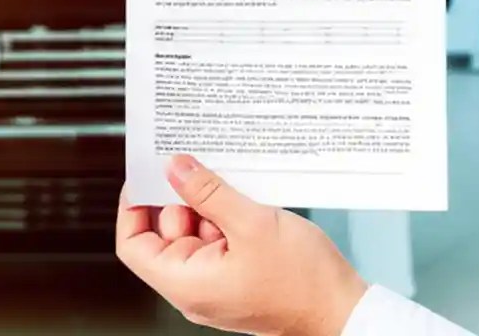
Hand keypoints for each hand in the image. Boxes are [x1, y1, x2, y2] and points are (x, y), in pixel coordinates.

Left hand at [116, 155, 365, 335]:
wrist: (346, 312)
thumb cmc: (304, 282)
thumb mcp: (252, 224)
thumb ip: (208, 193)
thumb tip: (174, 168)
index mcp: (187, 284)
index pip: (133, 246)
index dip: (132, 208)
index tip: (142, 177)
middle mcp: (195, 288)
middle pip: (163, 235)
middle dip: (178, 199)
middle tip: (193, 167)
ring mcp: (216, 284)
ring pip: (193, 234)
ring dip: (206, 206)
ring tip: (228, 184)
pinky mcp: (236, 278)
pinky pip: (217, 242)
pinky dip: (224, 219)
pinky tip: (242, 200)